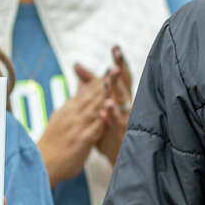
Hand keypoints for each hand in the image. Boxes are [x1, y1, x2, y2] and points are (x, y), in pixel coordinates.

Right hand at [37, 63, 107, 186]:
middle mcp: (72, 115)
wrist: (41, 164)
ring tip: (114, 84)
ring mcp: (76, 127)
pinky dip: (101, 120)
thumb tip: (80, 82)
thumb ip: (74, 100)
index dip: (100, 78)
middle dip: (105, 81)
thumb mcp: (62, 116)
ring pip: (93, 108)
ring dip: (104, 95)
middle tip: (116, 68)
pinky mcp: (80, 141)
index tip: (111, 67)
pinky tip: (108, 113)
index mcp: (69, 109)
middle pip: (91, 96)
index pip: (87, 91)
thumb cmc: (53, 142)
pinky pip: (93, 129)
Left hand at [96, 46, 133, 164]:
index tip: (115, 48)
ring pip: (122, 102)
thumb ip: (89, 84)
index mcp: (121, 98)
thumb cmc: (109, 129)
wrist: (116, 156)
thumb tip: (78, 65)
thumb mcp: (98, 104)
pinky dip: (112, 115)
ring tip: (109, 79)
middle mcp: (126, 106)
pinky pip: (117, 123)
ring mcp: (126, 119)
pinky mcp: (122, 134)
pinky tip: (106, 108)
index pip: (120, 77)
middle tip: (117, 57)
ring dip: (116, 91)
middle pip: (124, 84)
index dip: (119, 62)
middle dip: (121, 70)